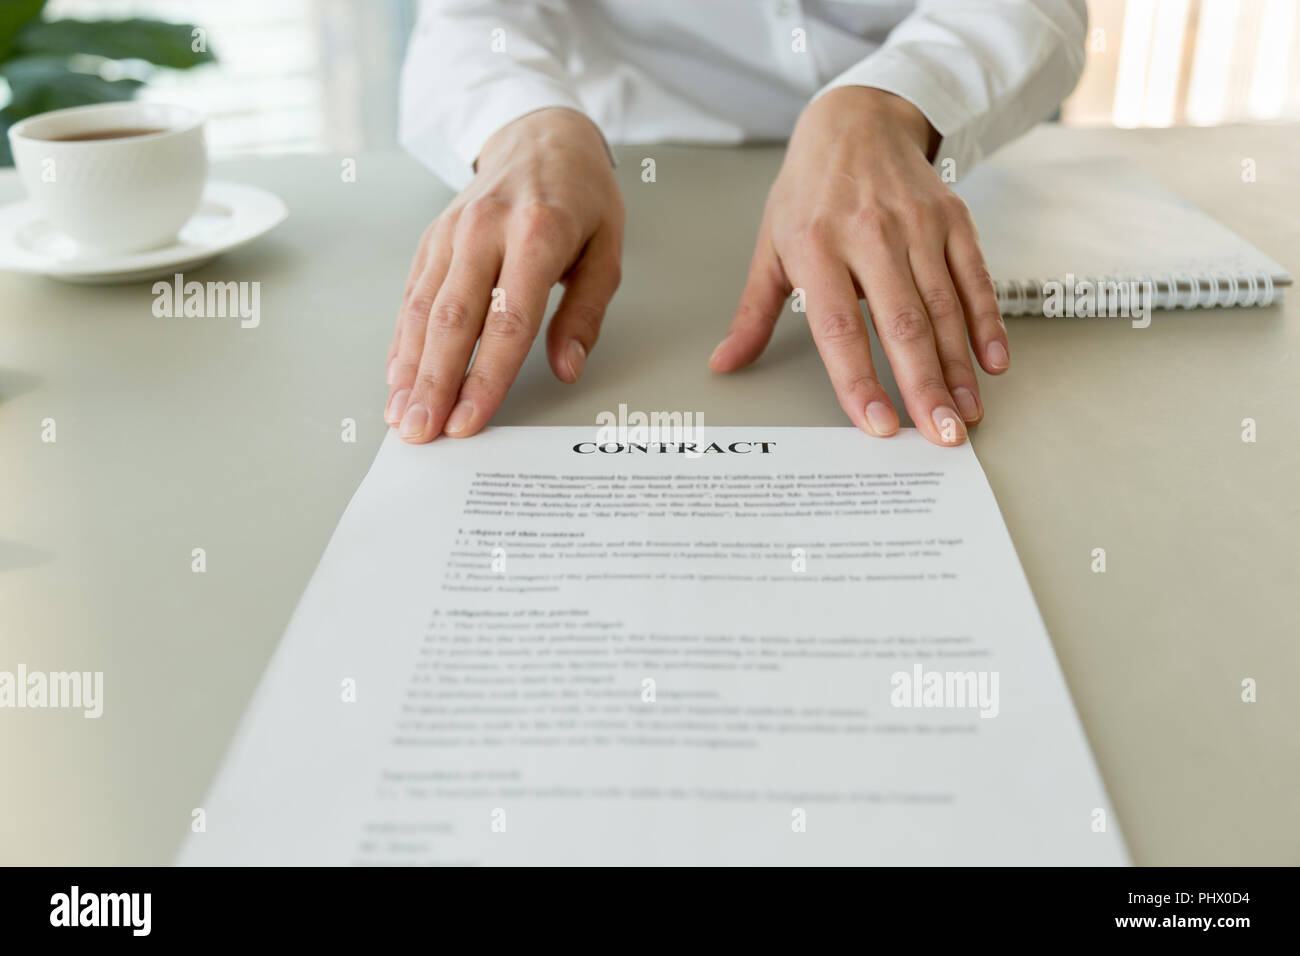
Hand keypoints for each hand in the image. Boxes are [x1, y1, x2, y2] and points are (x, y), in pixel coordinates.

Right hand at [386, 108, 623, 441]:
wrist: (541, 134)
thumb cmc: (581, 198)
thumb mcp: (607, 252)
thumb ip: (586, 314)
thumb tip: (568, 369)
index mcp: (538, 234)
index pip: (508, 323)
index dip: (486, 379)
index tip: (469, 422)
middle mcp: (486, 230)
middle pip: (454, 320)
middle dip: (434, 384)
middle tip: (421, 433)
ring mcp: (452, 232)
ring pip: (424, 310)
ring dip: (409, 369)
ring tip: (400, 417)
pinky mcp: (432, 238)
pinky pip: (412, 295)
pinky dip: (402, 341)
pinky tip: (396, 377)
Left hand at [710, 86, 1008, 445]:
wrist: (856, 120)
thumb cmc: (807, 192)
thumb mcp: (770, 245)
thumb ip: (753, 312)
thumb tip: (725, 363)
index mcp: (815, 247)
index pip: (839, 328)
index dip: (859, 380)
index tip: (878, 425)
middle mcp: (869, 235)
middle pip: (902, 325)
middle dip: (924, 386)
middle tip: (941, 436)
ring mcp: (916, 225)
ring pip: (943, 308)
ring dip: (958, 367)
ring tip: (965, 414)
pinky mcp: (952, 219)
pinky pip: (974, 278)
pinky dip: (987, 323)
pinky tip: (992, 363)